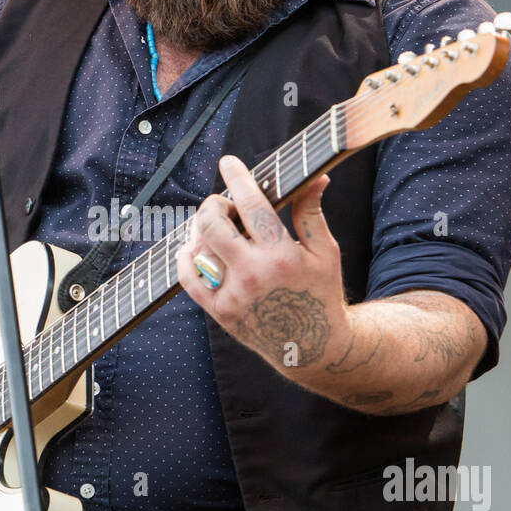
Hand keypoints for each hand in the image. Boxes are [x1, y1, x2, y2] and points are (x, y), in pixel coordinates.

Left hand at [176, 155, 350, 374]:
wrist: (313, 348)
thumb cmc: (321, 294)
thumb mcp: (325, 252)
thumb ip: (311, 213)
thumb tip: (316, 178)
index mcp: (281, 256)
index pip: (251, 205)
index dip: (237, 178)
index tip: (229, 162)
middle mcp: (253, 275)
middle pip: (212, 224)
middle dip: (213, 204)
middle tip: (224, 204)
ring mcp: (232, 295)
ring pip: (197, 249)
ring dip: (201, 229)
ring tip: (217, 226)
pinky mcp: (219, 312)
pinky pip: (187, 279)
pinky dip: (185, 258)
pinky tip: (194, 248)